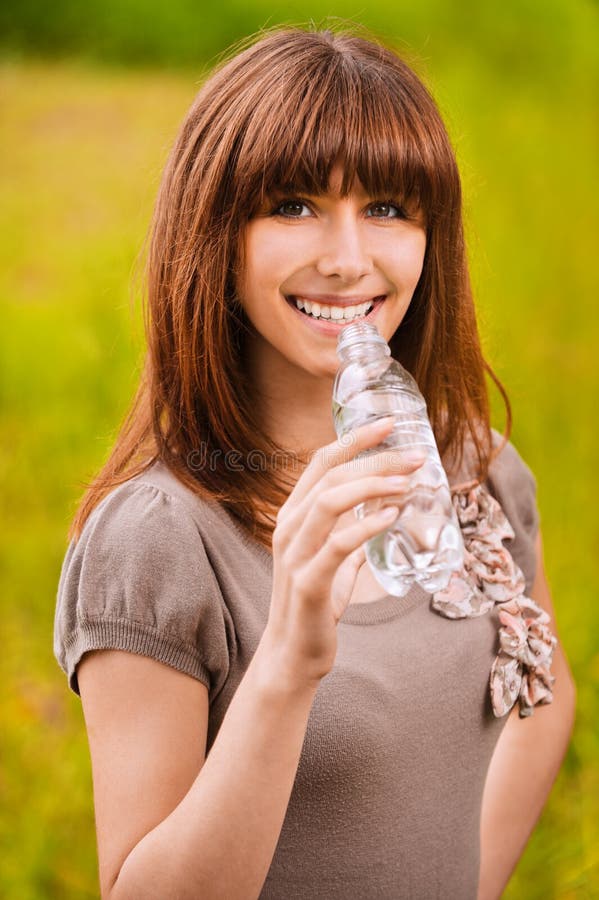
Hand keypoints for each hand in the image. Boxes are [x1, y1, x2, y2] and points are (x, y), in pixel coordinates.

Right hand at [262, 418, 425, 687]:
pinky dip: (366, 526)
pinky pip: (337, 545)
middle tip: (416, 457)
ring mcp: (295, 554)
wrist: (293, 654)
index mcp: (294, 515)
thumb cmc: (315, 604)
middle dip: (376, 460)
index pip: (322, 462)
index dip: (355, 439)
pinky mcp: (307, 582)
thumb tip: (385, 511)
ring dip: (373, 486)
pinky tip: (393, 516)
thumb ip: (351, 532)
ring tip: (409, 484)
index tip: (390, 424)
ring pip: (330, 501)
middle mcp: (289, 527)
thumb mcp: (334, 559)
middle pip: (331, 476)